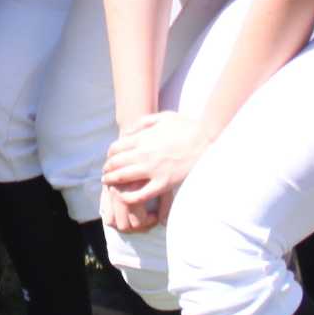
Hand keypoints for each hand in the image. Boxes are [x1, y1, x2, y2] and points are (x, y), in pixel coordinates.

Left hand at [99, 111, 211, 230]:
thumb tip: (128, 130)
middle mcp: (143, 154)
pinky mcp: (164, 183)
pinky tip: (123, 197)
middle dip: (107, 168)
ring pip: (123, 178)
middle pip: (115, 163)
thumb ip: (143, 122)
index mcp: (143, 138)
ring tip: (108, 183)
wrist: (208, 139)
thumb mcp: (163, 117)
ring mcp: (153, 170)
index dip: (110, 154)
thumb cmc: (188, 127)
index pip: (116, 148)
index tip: (110, 158)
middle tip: (105, 172)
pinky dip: (128, 197)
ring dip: (111, 180)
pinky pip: (141, 195)